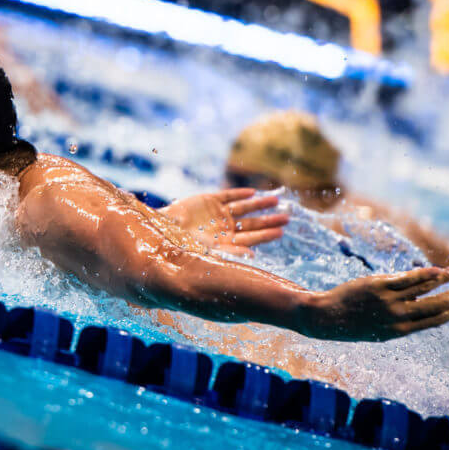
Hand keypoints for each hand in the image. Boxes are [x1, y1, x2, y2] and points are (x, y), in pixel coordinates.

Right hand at [161, 188, 288, 256]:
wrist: (161, 230)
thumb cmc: (183, 247)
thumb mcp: (209, 252)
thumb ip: (230, 253)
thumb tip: (253, 257)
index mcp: (225, 243)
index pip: (251, 238)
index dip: (266, 235)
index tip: (281, 232)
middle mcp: (224, 228)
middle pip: (252, 223)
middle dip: (269, 220)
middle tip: (287, 217)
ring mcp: (217, 214)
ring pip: (244, 208)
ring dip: (259, 204)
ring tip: (275, 201)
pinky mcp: (208, 200)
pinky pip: (227, 196)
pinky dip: (239, 193)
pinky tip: (253, 193)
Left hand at [296, 265, 448, 341]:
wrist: (326, 318)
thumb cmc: (354, 323)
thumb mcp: (381, 328)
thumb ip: (403, 317)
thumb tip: (423, 299)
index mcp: (401, 331)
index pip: (435, 320)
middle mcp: (398, 317)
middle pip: (436, 305)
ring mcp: (389, 301)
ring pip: (425, 288)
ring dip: (447, 279)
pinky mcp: (378, 286)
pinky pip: (407, 279)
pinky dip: (424, 273)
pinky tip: (438, 269)